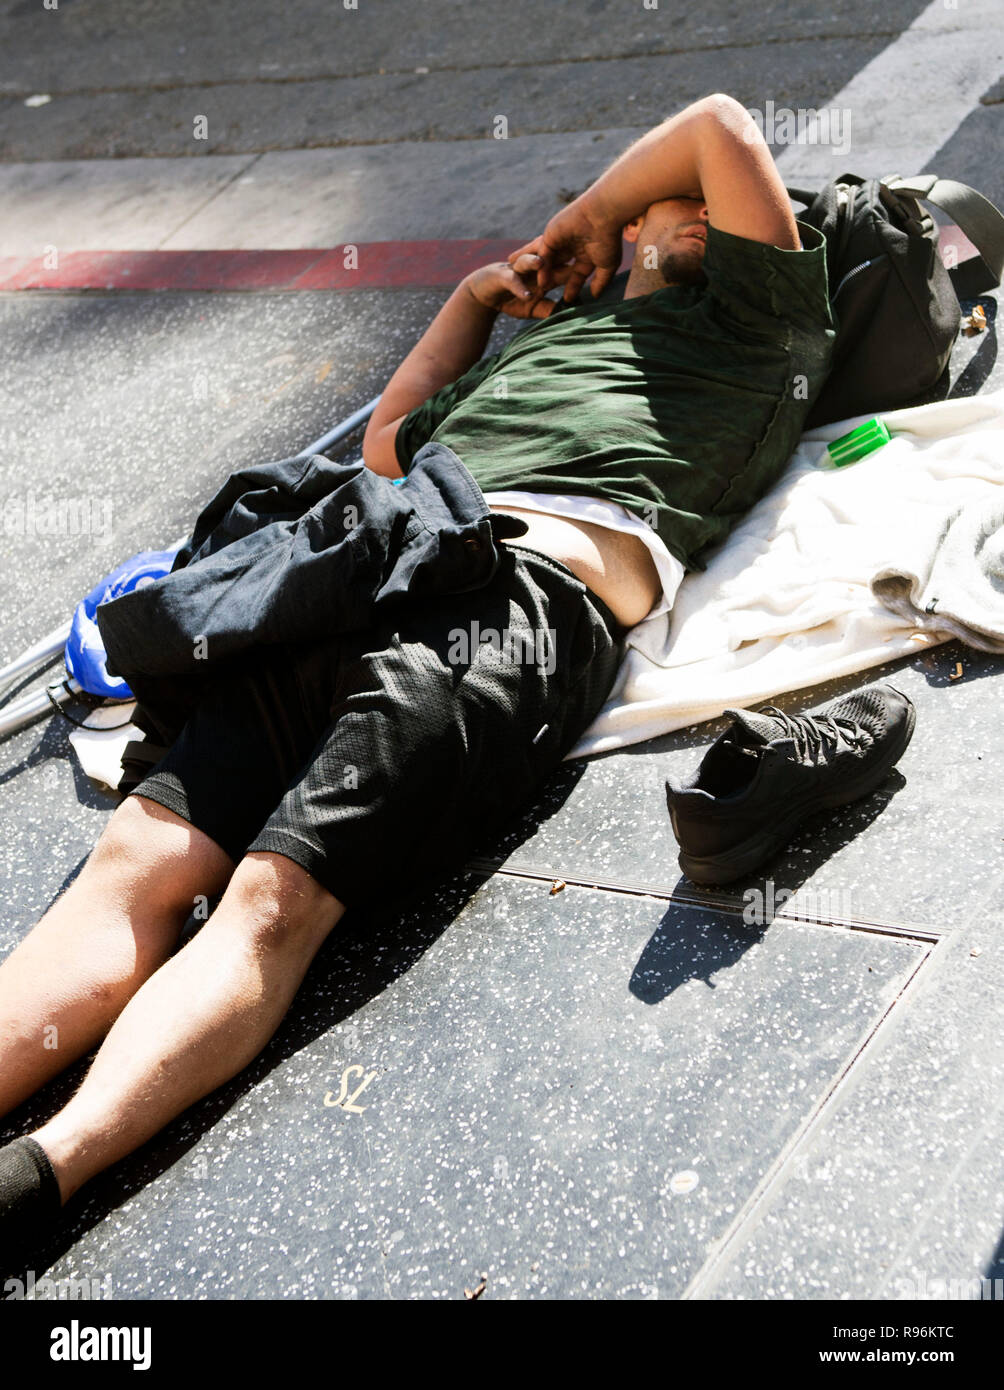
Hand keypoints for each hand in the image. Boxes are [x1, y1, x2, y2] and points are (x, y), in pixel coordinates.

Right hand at [464, 253, 574, 318]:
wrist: (484, 295)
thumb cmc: (511, 299)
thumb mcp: (532, 307)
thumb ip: (548, 309)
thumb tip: (566, 314)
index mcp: (542, 274)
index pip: (561, 268)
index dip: (575, 265)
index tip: (592, 263)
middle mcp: (531, 268)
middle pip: (547, 258)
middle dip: (558, 255)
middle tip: (573, 249)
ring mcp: (516, 270)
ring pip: (527, 261)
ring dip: (534, 262)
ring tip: (542, 263)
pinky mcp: (502, 276)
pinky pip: (511, 280)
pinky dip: (519, 288)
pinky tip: (527, 295)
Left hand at [509, 193, 623, 303]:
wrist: (602, 214)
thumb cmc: (608, 238)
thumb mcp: (607, 265)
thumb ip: (600, 281)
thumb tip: (594, 296)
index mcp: (585, 253)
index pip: (576, 274)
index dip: (572, 287)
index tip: (568, 300)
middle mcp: (572, 246)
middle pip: (559, 268)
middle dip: (552, 281)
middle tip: (544, 295)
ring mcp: (560, 240)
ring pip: (547, 260)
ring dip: (540, 274)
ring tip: (537, 289)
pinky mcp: (550, 235)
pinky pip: (543, 255)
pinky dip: (540, 268)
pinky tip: (540, 282)